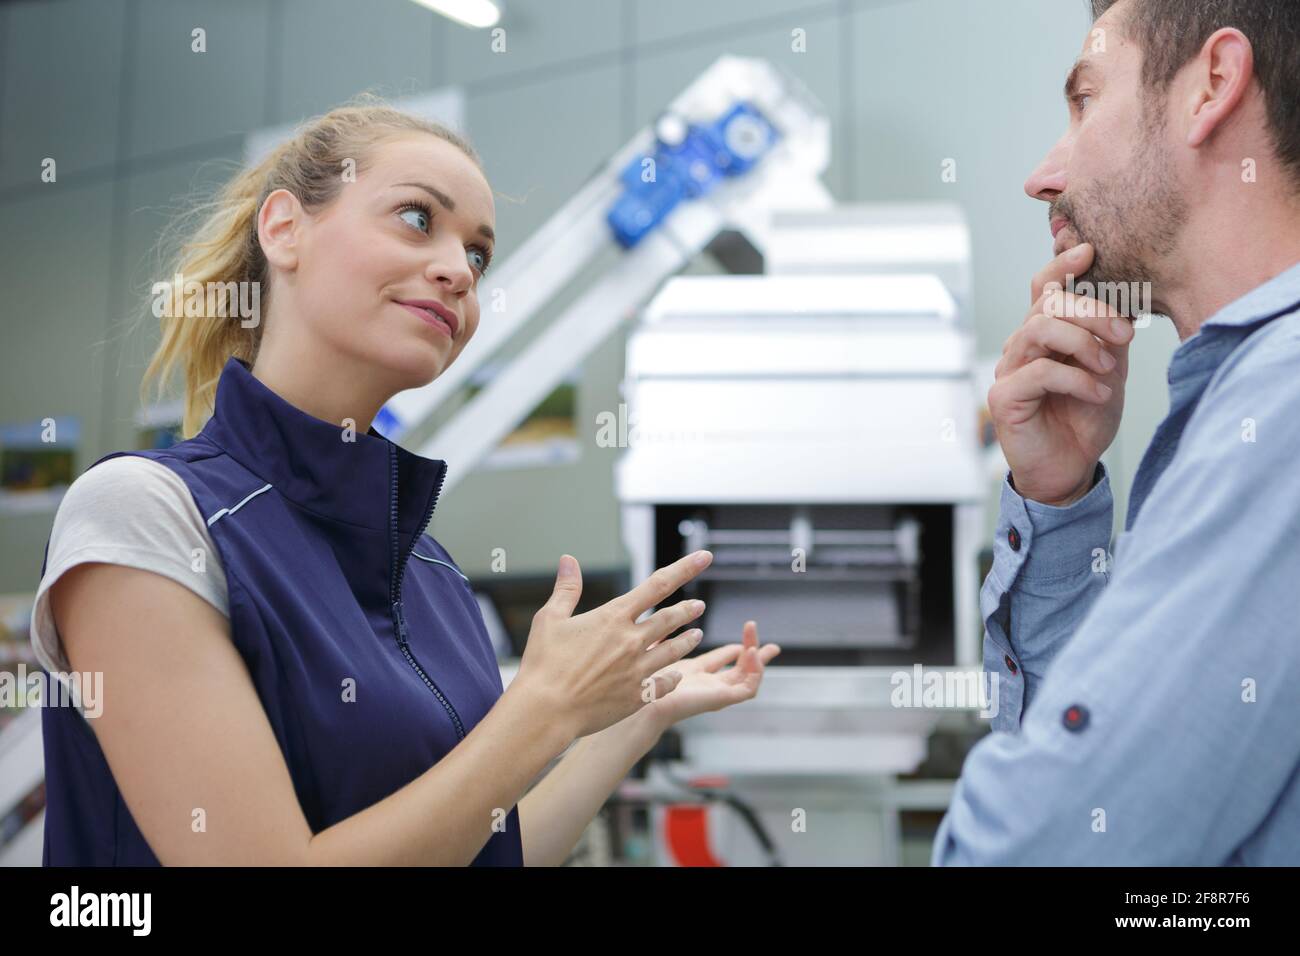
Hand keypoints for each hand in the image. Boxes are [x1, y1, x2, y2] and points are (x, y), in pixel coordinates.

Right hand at [513, 550, 713, 738]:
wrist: (545, 710)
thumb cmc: (543, 664)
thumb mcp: (550, 619)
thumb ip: (566, 589)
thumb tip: (568, 559)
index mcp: (613, 617)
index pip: (657, 585)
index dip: (685, 568)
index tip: (704, 557)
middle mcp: (631, 641)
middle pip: (670, 619)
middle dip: (688, 610)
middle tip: (700, 606)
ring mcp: (637, 670)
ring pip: (673, 650)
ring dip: (687, 640)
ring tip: (697, 634)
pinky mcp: (637, 696)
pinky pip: (664, 684)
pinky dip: (672, 677)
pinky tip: (676, 675)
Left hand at [642, 620, 780, 729]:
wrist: (640, 704)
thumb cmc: (641, 683)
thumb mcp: (658, 650)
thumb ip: (665, 635)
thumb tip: (668, 616)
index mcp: (692, 673)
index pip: (720, 660)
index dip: (734, 648)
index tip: (747, 632)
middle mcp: (706, 684)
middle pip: (740, 672)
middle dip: (757, 657)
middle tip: (774, 647)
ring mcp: (715, 693)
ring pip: (747, 679)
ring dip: (758, 661)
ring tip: (762, 644)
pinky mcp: (721, 699)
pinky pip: (748, 689)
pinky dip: (755, 672)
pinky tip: (752, 653)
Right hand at [988, 242, 1133, 505]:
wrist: (1070, 468)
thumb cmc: (1084, 418)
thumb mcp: (1108, 370)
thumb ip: (1109, 338)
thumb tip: (1118, 304)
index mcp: (1044, 335)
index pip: (1044, 289)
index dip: (1062, 267)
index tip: (1090, 251)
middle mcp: (1021, 347)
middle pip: (1047, 305)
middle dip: (1091, 311)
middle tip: (1125, 332)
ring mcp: (1008, 370)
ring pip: (1038, 330)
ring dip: (1082, 342)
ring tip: (1109, 367)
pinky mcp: (1004, 397)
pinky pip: (1040, 372)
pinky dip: (1077, 379)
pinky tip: (1100, 393)